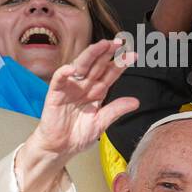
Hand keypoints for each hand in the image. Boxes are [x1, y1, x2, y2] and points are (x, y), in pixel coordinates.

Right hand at [25, 39, 139, 162]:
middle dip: (107, 53)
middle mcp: (84, 86)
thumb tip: (135, 102)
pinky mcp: (55, 94)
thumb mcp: (101, 123)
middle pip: (97, 65)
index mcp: (97, 92)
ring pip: (80, 67)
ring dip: (90, 55)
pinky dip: (64, 72)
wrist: (60, 148)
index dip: (120, 64)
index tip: (133, 56)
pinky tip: (72, 68)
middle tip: (118, 43)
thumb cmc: (77, 135)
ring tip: (101, 46)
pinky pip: (59, 80)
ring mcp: (70, 88)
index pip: (110, 73)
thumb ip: (116, 110)